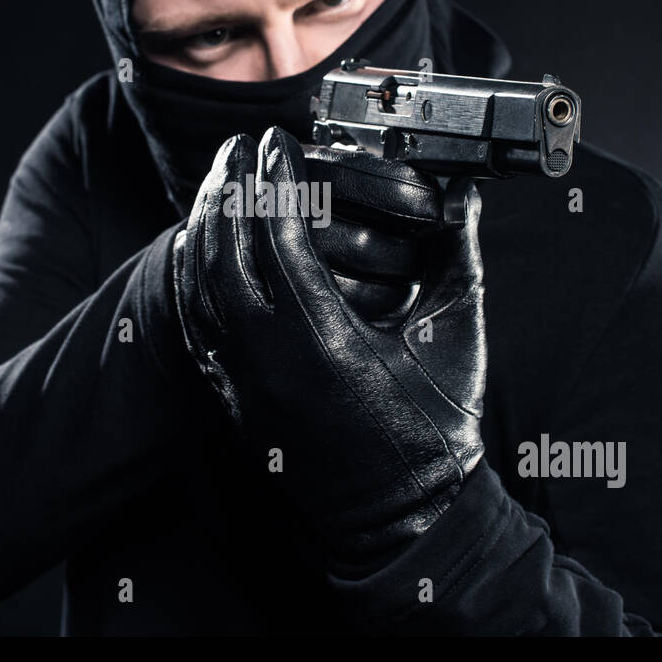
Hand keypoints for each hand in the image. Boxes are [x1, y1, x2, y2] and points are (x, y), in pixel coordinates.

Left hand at [172, 126, 487, 568]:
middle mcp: (272, 360)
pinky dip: (191, 276)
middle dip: (229, 188)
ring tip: (219, 182)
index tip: (277, 142)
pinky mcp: (234, 399)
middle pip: (226, 251)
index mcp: (327, 341)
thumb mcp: (457, 340)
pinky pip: (196, 324)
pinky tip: (197, 246)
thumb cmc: (435, 435)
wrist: (401, 519)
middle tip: (240, 146)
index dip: (275, 181)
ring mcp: (245, 382)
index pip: (280, 236)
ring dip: (206, 225)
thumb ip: (461, 258)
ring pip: (202, 286)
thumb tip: (469, 196)